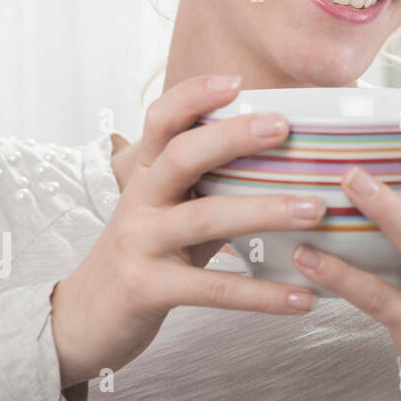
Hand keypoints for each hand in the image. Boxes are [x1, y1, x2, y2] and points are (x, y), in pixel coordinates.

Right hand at [51, 74, 327, 388]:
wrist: (85, 320)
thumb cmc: (149, 253)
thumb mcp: (173, 209)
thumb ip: (214, 183)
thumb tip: (291, 159)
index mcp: (146, 173)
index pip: (161, 120)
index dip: (194, 95)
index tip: (237, 81)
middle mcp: (139, 201)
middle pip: (181, 156)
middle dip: (232, 137)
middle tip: (284, 127)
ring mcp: (140, 244)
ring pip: (203, 219)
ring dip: (264, 211)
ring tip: (316, 210)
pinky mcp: (148, 290)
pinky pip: (212, 289)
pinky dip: (261, 294)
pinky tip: (302, 298)